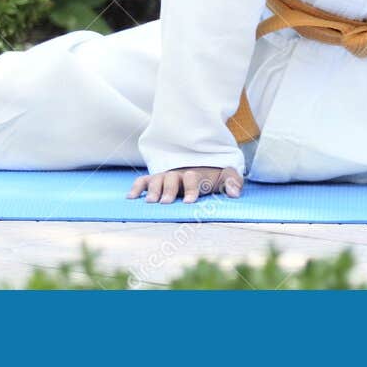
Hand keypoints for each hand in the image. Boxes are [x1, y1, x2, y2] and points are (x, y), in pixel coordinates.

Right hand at [128, 165, 242, 203]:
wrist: (202, 163)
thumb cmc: (215, 175)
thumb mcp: (227, 176)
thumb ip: (233, 182)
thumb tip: (235, 194)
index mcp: (196, 174)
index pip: (192, 179)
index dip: (191, 190)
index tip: (190, 202)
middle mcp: (179, 174)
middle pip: (172, 179)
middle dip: (169, 190)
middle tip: (166, 202)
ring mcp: (166, 176)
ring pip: (156, 179)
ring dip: (153, 190)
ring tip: (150, 202)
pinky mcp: (156, 179)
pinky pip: (144, 181)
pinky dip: (137, 187)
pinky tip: (131, 198)